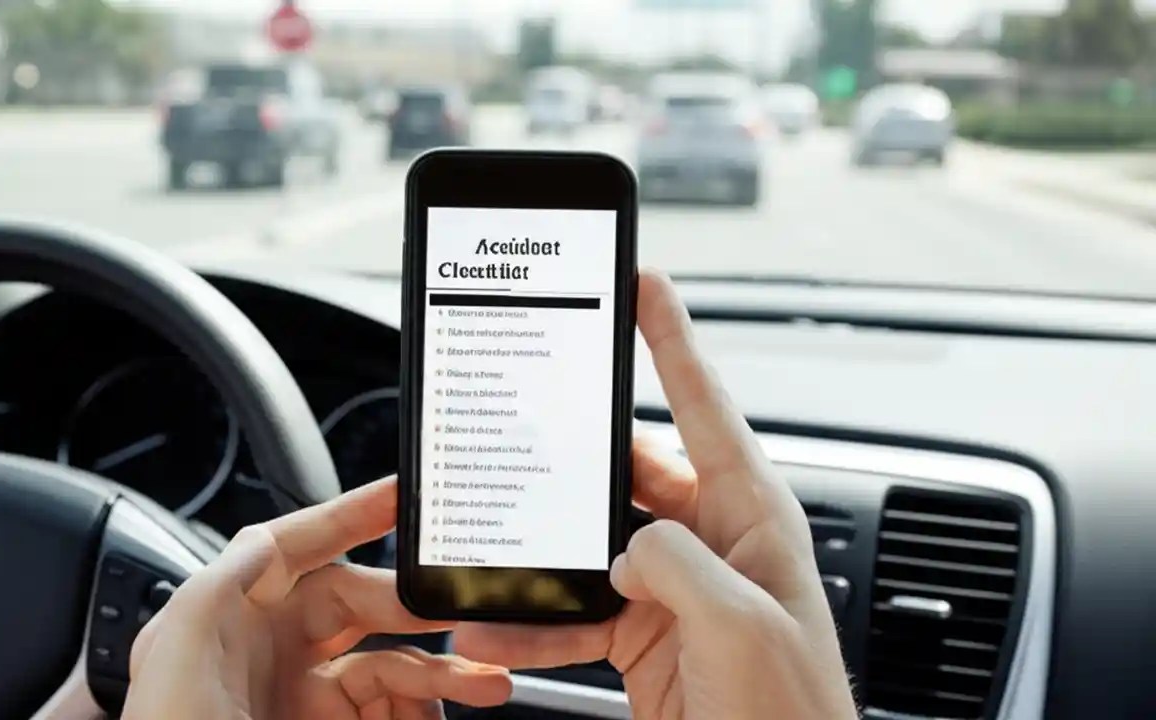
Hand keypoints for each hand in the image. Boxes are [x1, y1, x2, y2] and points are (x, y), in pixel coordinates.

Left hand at [124, 478, 511, 719]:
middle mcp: (266, 654)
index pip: (293, 549)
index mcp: (225, 621)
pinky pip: (392, 709)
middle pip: (358, 602)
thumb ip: (218, 585)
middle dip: (414, 604)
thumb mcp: (178, 659)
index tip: (404, 497)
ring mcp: (302, 700)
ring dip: (440, 670)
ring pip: (388, 663)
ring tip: (482, 684)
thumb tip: (263, 541)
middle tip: (457, 610)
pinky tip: (439, 713)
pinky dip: (424, 708)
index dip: (350, 515)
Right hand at [454, 270, 857, 718]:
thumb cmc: (794, 717)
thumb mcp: (741, 625)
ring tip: (492, 553)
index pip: (703, 404)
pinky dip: (533, 620)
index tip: (640, 283)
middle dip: (568, 462)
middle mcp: (711, 540)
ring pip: (589, 542)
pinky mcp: (642, 632)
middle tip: (520, 442)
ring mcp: (673, 586)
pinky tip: (498, 629)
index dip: (670, 337)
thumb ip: (677, 562)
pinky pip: (575, 609)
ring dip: (538, 554)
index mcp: (750, 516)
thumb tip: (626, 541)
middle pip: (625, 469)